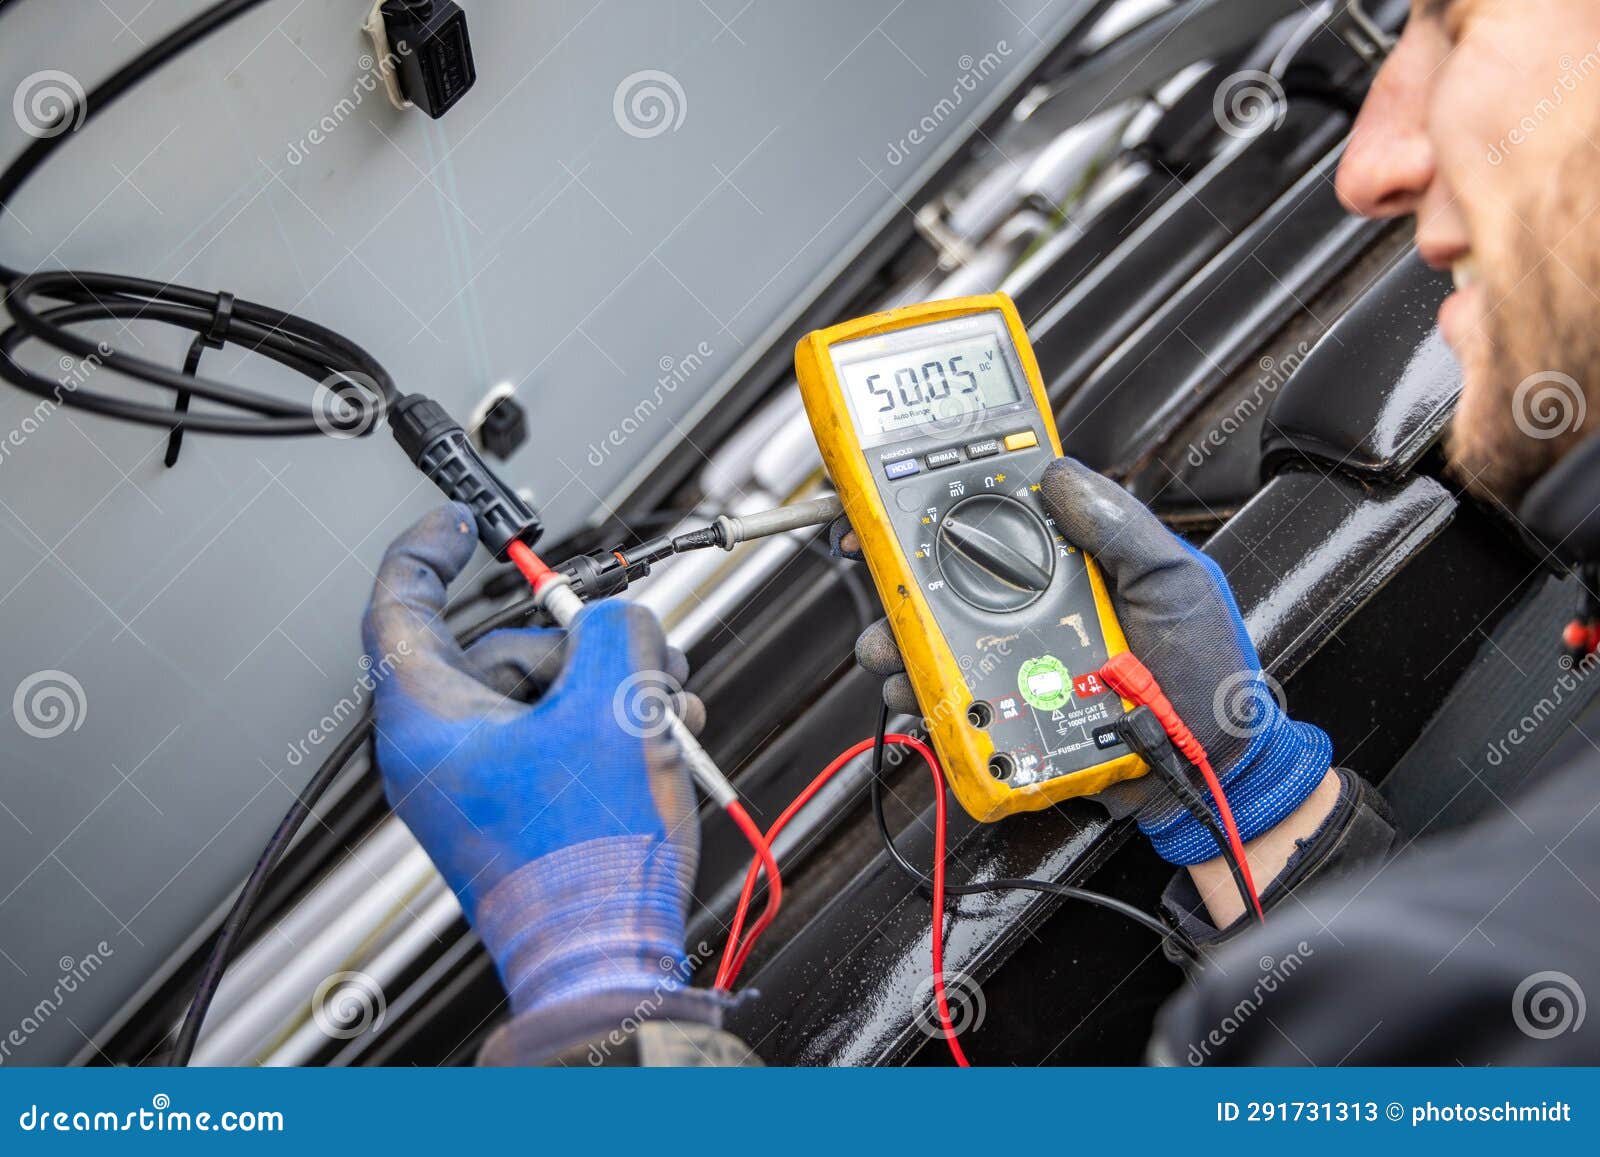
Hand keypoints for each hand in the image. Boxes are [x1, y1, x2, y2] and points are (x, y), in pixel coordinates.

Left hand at [362, 504, 705, 1013]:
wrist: (606, 957)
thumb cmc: (589, 855)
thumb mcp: (616, 703)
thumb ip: (615, 628)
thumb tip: (618, 623)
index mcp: (428, 719)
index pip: (401, 604)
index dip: (429, 547)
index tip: (460, 521)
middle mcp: (440, 752)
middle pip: (504, 651)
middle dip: (584, 642)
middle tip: (641, 650)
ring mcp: (478, 786)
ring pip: (543, 697)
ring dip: (613, 688)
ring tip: (668, 710)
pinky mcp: (518, 812)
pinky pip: (557, 740)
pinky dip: (608, 729)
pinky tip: (661, 741)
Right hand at [842, 458, 1330, 863]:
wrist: (1210, 769)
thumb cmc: (1207, 671)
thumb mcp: (1174, 581)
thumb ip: (1120, 525)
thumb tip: (1057, 473)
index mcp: (1068, 563)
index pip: (994, 517)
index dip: (937, 502)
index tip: (890, 496)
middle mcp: (1033, 606)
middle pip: (945, 580)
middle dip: (897, 577)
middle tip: (875, 574)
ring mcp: (1015, 660)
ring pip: (934, 642)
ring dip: (898, 642)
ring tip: (889, 651)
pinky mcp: (1006, 713)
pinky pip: (950, 700)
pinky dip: (921, 697)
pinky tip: (914, 695)